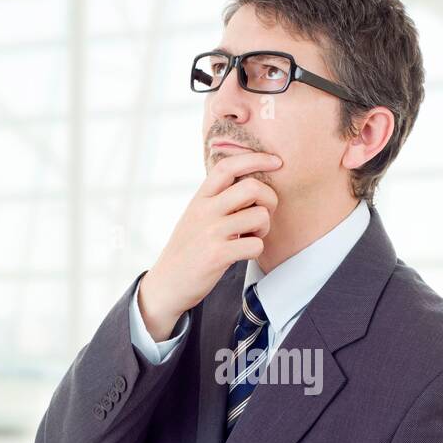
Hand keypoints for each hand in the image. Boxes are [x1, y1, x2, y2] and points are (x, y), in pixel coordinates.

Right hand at [138, 150, 280, 341]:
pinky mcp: (218, 255)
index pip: (228, 166)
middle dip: (270, 199)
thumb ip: (217, 200)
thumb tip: (252, 186)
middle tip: (265, 213)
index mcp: (200, 198)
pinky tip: (244, 253)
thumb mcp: (195, 217)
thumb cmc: (188, 251)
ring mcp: (211, 232)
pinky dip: (256, 249)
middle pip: (252, 187)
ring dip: (264, 228)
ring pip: (259, 216)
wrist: (166, 284)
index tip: (276, 162)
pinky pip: (256, 245)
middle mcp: (205, 211)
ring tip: (252, 236)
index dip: (256, 158)